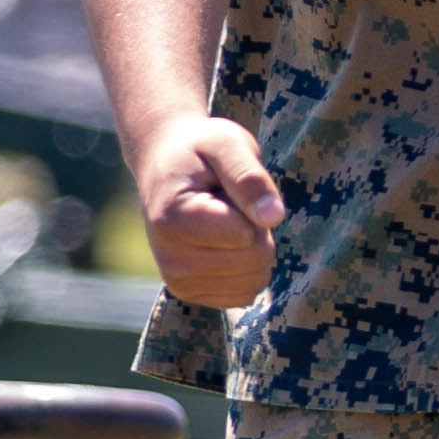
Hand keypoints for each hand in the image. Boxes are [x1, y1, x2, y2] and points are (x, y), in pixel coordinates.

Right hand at [134, 111, 282, 308]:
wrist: (164, 164)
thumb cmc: (200, 150)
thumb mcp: (227, 144)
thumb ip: (250, 178)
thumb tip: (274, 217)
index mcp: (173, 219)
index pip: (247, 235)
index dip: (253, 207)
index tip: (228, 188)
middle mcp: (169, 258)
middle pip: (254, 260)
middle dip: (257, 230)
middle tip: (231, 204)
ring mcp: (177, 280)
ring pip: (254, 281)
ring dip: (253, 250)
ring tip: (225, 221)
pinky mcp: (189, 292)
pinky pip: (244, 295)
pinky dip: (246, 270)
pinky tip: (222, 244)